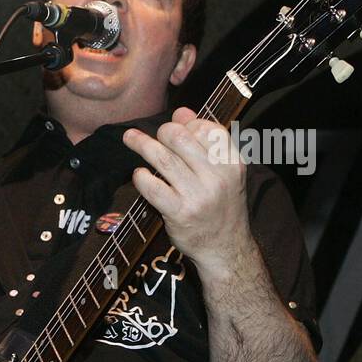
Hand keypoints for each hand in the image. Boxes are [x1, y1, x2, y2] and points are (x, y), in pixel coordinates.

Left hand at [122, 107, 251, 273]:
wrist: (226, 248)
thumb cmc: (222, 205)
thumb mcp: (224, 172)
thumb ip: (204, 140)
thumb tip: (181, 112)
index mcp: (232, 162)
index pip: (206, 128)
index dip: (187, 123)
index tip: (177, 127)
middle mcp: (218, 177)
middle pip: (180, 137)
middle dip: (162, 132)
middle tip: (155, 137)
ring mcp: (199, 195)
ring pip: (163, 158)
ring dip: (141, 144)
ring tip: (129, 138)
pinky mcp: (180, 213)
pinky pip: (152, 187)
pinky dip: (141, 177)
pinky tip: (139, 175)